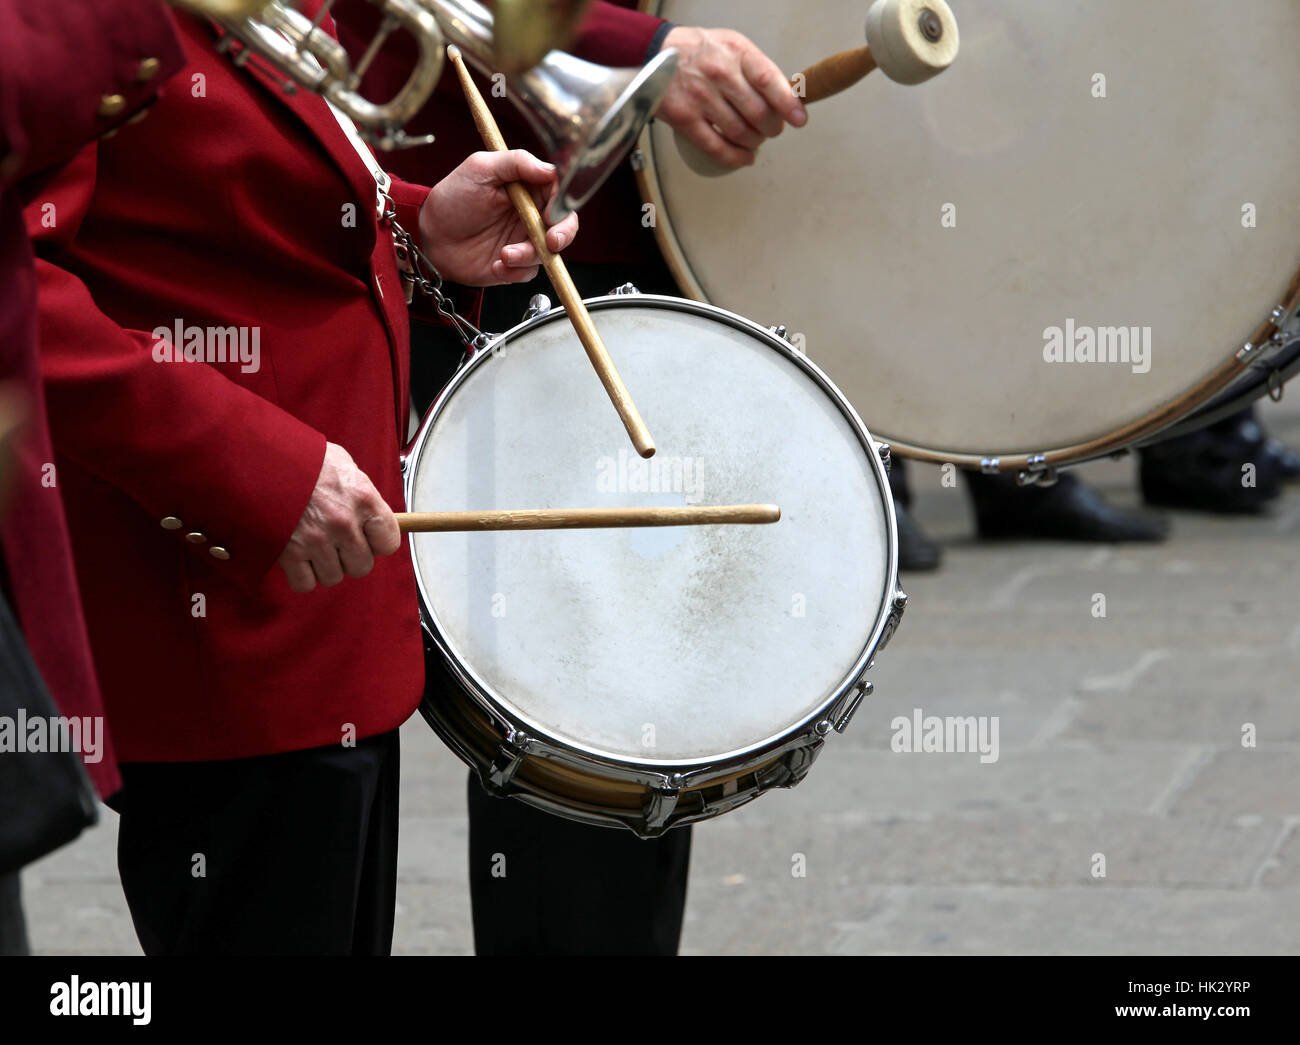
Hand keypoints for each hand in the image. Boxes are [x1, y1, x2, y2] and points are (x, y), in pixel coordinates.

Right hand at [277, 442, 399, 593]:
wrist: (257, 456)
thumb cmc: (299, 457)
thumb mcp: (341, 463)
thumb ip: (360, 491)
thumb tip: (371, 513)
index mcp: (363, 498)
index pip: (389, 542)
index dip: (378, 542)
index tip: (368, 538)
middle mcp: (343, 522)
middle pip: (362, 566)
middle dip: (350, 557)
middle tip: (337, 542)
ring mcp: (317, 539)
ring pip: (334, 577)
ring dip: (325, 566)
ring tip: (315, 545)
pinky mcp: (289, 553)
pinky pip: (305, 583)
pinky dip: (302, 575)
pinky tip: (299, 557)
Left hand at [418, 149, 579, 285]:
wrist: (428, 236)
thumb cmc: (451, 198)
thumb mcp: (480, 168)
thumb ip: (516, 162)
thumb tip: (550, 170)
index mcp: (527, 188)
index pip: (558, 193)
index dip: (561, 205)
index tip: (551, 215)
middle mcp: (529, 213)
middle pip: (564, 224)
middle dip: (561, 235)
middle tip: (549, 242)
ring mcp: (523, 240)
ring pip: (548, 252)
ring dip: (528, 255)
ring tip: (503, 255)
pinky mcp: (514, 264)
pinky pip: (529, 271)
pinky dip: (514, 271)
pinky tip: (495, 264)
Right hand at [658, 27, 808, 168]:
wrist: (654, 54)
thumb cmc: (700, 51)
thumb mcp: (731, 45)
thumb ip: (756, 68)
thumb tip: (786, 97)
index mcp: (735, 52)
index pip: (768, 80)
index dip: (788, 103)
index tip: (800, 119)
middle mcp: (719, 74)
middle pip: (758, 113)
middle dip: (772, 128)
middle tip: (772, 129)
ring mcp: (700, 98)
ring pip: (740, 133)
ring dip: (755, 142)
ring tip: (756, 139)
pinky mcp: (684, 119)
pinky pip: (716, 147)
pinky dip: (736, 157)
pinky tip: (745, 158)